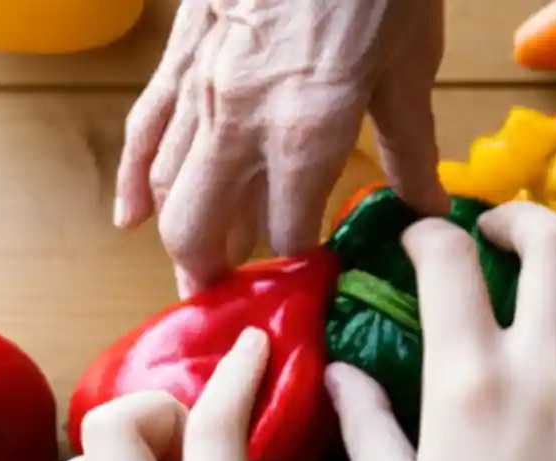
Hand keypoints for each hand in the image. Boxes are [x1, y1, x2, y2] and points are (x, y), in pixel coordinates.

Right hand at [117, 0, 448, 297]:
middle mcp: (240, 124)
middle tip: (235, 307)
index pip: (288, 234)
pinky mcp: (180, 58)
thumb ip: (411, 147)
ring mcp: (201, 90)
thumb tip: (426, 208)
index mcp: (306, 135)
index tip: (317, 285)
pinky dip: (136, 177)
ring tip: (199, 277)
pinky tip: (129, 216)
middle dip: (218, 276)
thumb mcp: (407, 67)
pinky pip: (146, 130)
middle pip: (206, 229)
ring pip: (171, 188)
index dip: (301, 267)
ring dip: (181, 238)